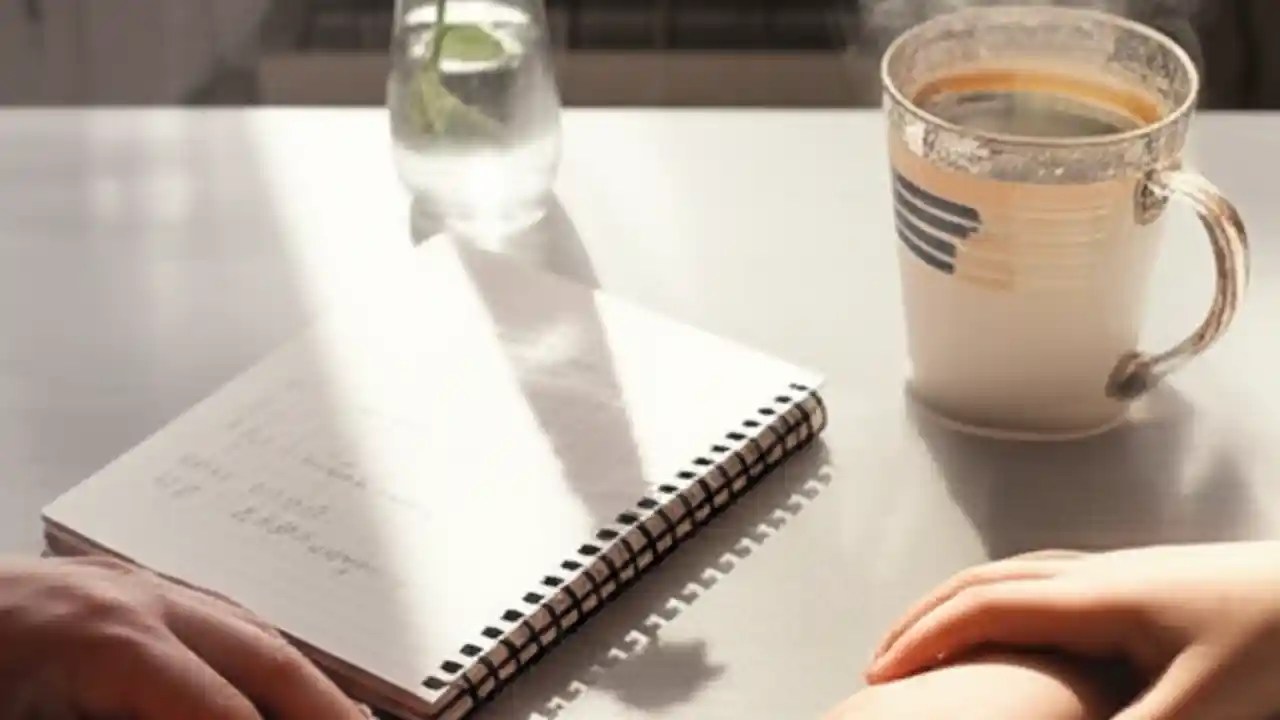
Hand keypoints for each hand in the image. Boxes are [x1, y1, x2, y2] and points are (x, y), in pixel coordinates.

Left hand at [0, 556, 365, 719]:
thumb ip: (145, 717)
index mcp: (104, 640)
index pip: (224, 710)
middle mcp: (133, 599)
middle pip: (265, 657)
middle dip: (325, 709)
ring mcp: (129, 585)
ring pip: (250, 629)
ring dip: (305, 683)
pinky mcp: (118, 588)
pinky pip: (215, 619)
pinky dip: (259, 657)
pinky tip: (278, 687)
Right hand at [865, 542, 1279, 719]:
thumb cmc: (1271, 638)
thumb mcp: (1201, 706)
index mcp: (1092, 598)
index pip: (980, 609)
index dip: (923, 640)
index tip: (878, 674)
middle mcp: (1091, 574)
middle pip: (981, 582)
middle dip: (922, 618)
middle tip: (880, 659)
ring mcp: (1116, 571)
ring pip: (1009, 573)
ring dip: (956, 603)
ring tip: (928, 639)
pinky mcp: (1139, 581)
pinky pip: (1040, 579)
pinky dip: (997, 599)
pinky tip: (1011, 625)